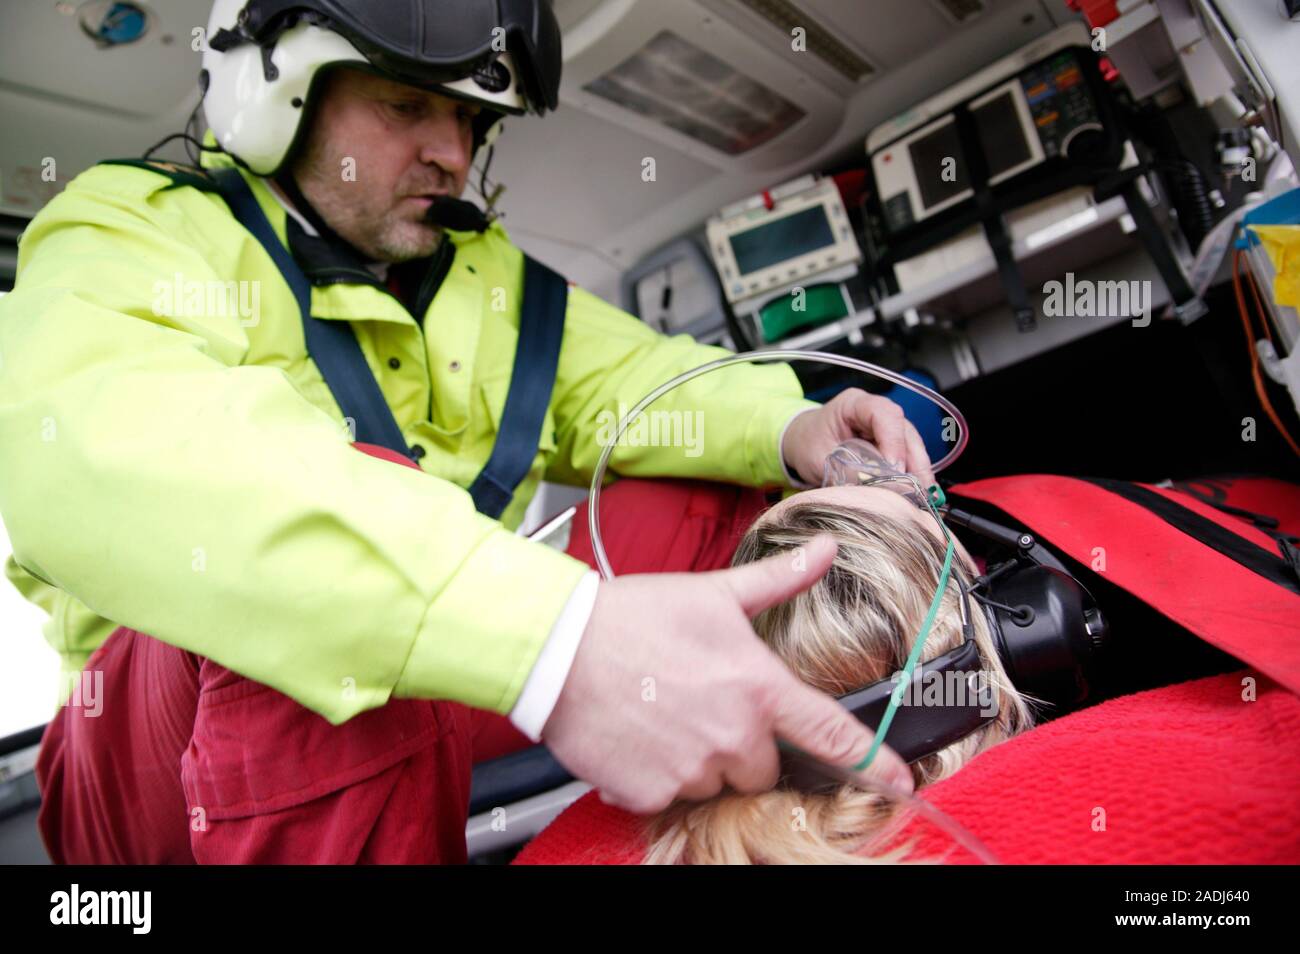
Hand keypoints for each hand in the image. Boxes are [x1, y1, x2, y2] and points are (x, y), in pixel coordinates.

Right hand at [541, 535, 914, 813]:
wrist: (558, 648)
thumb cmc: (632, 616)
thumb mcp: (712, 594)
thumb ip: (778, 581)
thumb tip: (825, 551)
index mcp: (757, 687)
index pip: (831, 734)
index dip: (875, 762)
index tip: (904, 782)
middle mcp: (732, 735)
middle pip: (762, 766)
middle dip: (741, 745)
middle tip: (704, 705)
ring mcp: (691, 769)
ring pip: (714, 782)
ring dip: (698, 760)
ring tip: (664, 715)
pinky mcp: (649, 792)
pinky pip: (667, 796)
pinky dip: (657, 775)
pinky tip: (638, 736)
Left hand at [782, 389, 935, 488]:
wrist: (802, 442)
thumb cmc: (807, 444)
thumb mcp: (819, 459)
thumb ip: (847, 470)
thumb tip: (877, 488)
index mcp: (854, 404)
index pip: (884, 414)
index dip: (894, 441)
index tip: (895, 469)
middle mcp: (875, 411)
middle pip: (905, 431)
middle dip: (914, 461)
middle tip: (921, 490)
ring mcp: (885, 426)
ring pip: (911, 444)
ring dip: (918, 470)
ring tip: (924, 496)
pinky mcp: (889, 443)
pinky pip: (907, 456)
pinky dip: (913, 474)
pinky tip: (919, 493)